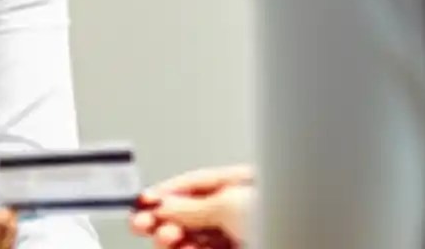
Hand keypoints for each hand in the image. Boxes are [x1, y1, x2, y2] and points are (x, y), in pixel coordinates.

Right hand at [129, 164, 254, 248]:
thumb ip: (191, 206)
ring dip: (171, 235)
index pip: (196, 183)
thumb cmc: (283, 213)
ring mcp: (242, 235)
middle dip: (163, 216)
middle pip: (191, 211)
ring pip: (193, 235)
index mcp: (245, 182)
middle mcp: (243, 208)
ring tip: (165, 236)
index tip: (142, 199)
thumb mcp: (230, 204)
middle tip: (141, 222)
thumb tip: (162, 205)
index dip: (166, 190)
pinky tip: (179, 248)